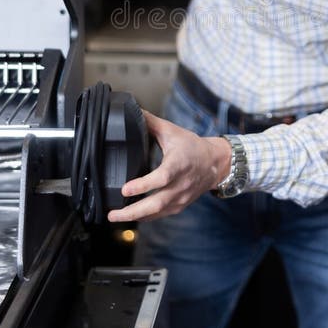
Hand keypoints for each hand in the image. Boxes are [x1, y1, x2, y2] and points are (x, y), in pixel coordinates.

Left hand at [107, 111, 231, 222]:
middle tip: (112, 214)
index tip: (125, 189)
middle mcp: (181, 184)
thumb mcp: (172, 131)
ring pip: (157, 212)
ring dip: (135, 216)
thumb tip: (133, 111)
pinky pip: (160, 215)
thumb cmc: (192, 147)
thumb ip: (151, 122)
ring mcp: (181, 197)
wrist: (215, 163)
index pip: (161, 178)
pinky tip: (131, 216)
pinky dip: (145, 217)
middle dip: (132, 211)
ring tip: (115, 216)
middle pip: (156, 203)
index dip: (143, 185)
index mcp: (179, 163)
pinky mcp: (180, 205)